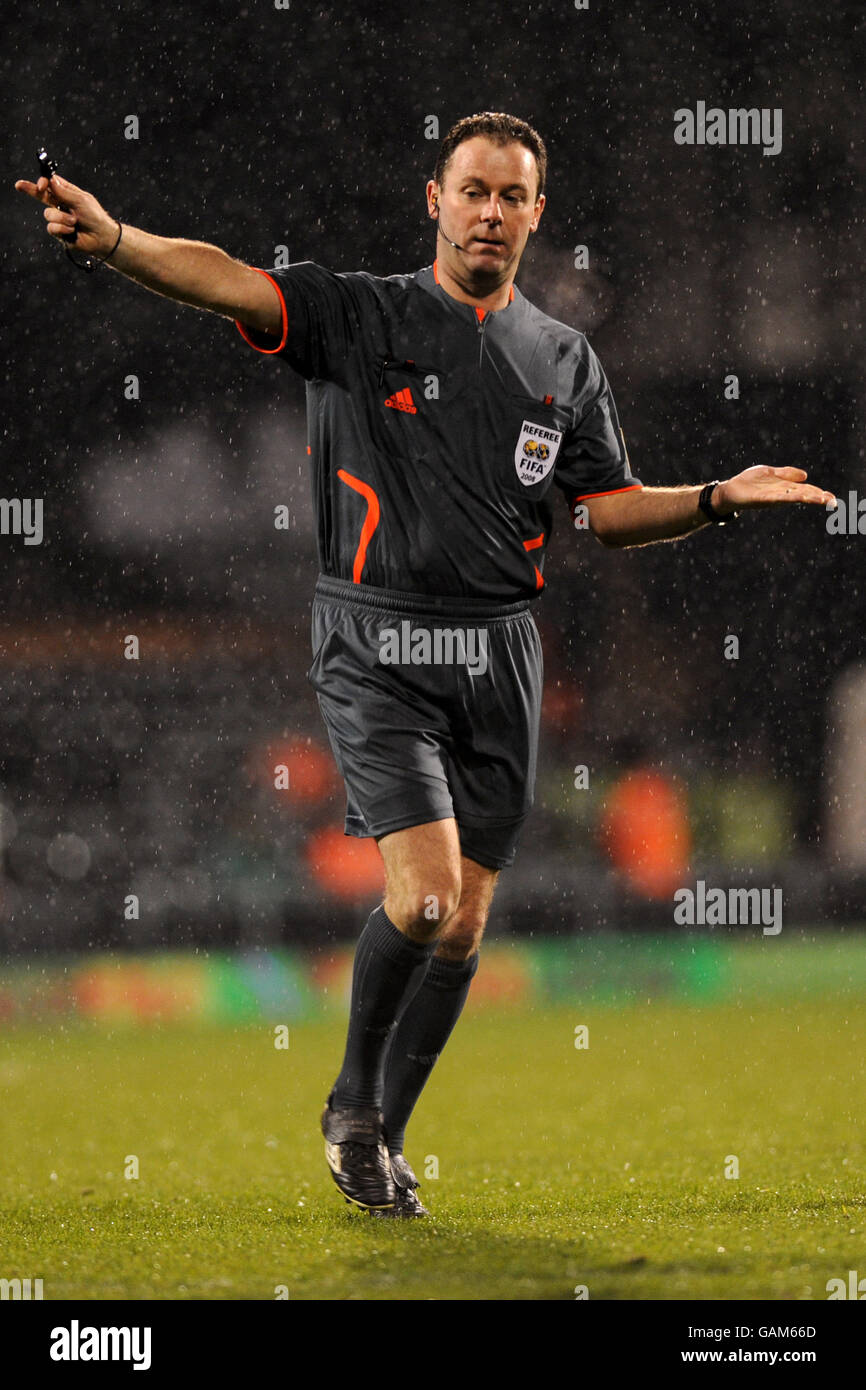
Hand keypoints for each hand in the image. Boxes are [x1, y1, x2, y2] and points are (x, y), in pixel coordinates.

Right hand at [14, 172, 119, 258]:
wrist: (101, 237)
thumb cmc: (95, 216)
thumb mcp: (81, 200)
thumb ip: (64, 192)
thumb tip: (50, 180)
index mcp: (66, 193)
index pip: (50, 184)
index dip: (43, 183)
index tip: (41, 184)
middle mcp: (60, 204)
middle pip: (41, 195)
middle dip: (30, 190)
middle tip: (19, 185)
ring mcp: (59, 218)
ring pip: (47, 214)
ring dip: (61, 218)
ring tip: (74, 222)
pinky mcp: (59, 231)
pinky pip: (52, 227)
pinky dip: (62, 229)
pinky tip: (72, 231)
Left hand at [715, 466, 836, 514]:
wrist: (730, 490)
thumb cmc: (749, 482)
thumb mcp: (770, 473)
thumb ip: (787, 473)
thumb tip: (806, 476)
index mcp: (785, 487)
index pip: (806, 490)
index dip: (819, 493)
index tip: (833, 498)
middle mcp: (781, 494)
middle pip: (803, 495)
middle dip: (818, 498)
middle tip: (833, 502)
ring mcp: (772, 498)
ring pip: (793, 497)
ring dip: (808, 498)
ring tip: (822, 500)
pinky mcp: (762, 499)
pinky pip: (777, 497)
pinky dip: (789, 496)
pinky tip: (799, 496)